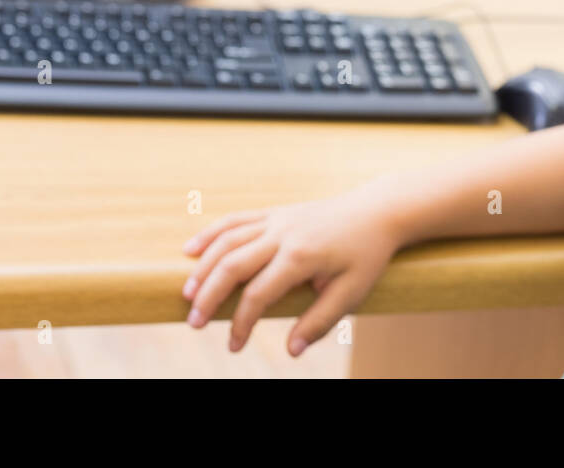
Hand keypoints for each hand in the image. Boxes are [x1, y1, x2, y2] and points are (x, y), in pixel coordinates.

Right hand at [181, 181, 402, 354]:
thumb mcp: (351, 293)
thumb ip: (319, 322)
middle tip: (192, 322)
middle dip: (209, 295)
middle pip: (233, 264)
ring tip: (186, 294)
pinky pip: (236, 220)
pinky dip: (211, 233)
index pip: (259, 294)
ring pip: (228, 239)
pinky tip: (190, 250)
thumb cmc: (365, 256)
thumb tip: (291, 351)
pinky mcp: (275, 212)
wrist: (376, 212)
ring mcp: (277, 219)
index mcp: (301, 257)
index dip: (241, 323)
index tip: (233, 346)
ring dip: (203, 266)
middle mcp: (283, 234)